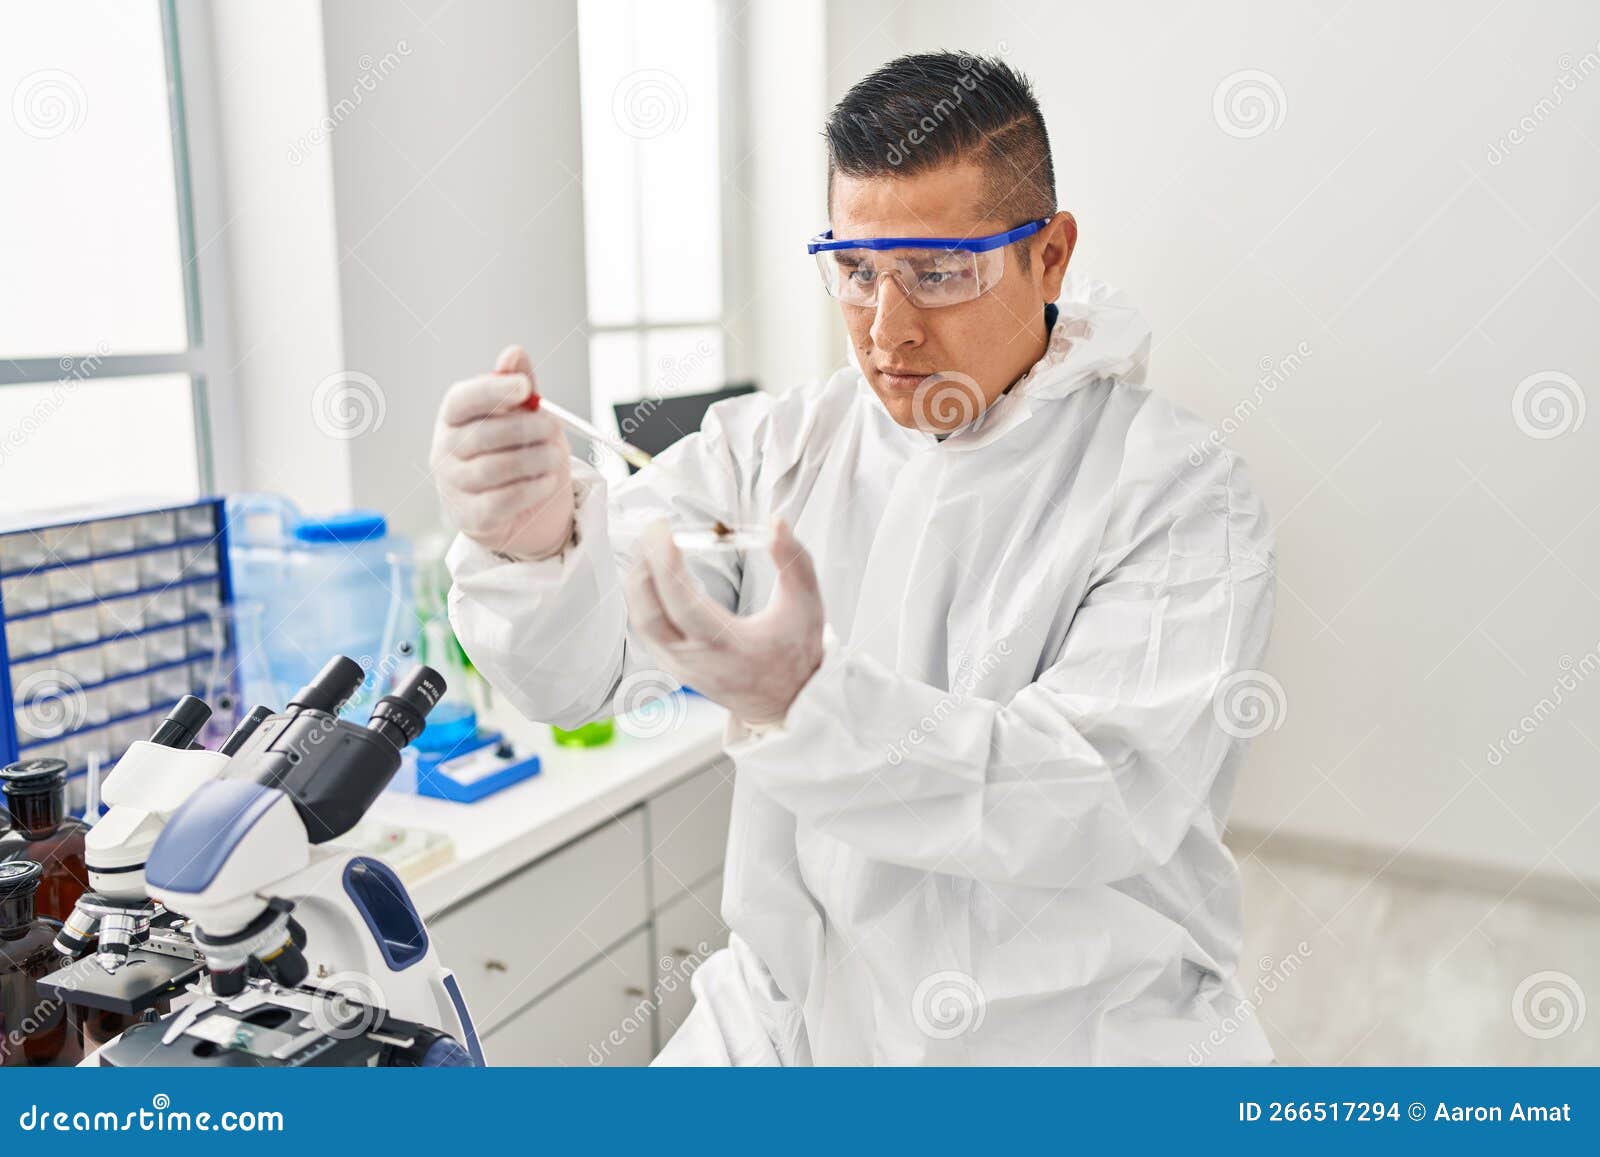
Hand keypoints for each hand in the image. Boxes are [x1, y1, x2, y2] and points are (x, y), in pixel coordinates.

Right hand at [430, 345, 574, 559]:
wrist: (518, 510)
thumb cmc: (515, 452)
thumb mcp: (522, 416)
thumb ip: (518, 387)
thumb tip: (514, 352)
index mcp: (453, 417)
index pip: (463, 400)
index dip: (492, 391)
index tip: (525, 387)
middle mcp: (444, 450)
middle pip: (484, 434)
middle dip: (527, 429)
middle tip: (553, 429)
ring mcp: (453, 485)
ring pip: (497, 468)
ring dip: (536, 459)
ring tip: (556, 457)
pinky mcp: (470, 516)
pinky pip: (503, 499)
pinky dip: (533, 488)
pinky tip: (548, 481)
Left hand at [626, 517, 824, 725]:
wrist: (787, 702)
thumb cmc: (796, 652)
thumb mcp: (806, 603)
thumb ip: (794, 560)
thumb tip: (776, 522)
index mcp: (728, 645)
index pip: (683, 603)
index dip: (667, 564)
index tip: (664, 530)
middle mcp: (696, 660)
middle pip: (650, 613)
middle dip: (644, 565)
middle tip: (653, 529)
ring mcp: (680, 667)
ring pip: (642, 621)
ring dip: (639, 579)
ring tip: (648, 544)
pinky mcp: (673, 667)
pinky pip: (646, 630)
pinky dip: (642, 598)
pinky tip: (650, 573)